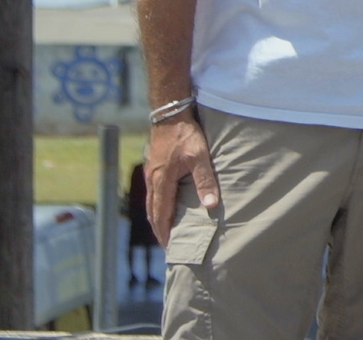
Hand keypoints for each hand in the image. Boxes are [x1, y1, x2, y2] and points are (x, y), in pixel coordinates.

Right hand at [146, 113, 219, 245]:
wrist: (170, 113)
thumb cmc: (186, 135)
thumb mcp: (199, 157)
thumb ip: (205, 180)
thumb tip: (211, 205)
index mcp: (161, 182)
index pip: (160, 216)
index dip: (165, 234)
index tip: (170, 248)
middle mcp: (152, 180)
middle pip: (153, 212)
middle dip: (160, 230)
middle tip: (169, 246)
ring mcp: (151, 173)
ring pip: (152, 203)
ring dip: (158, 218)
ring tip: (168, 231)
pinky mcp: (154, 167)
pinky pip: (154, 193)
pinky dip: (158, 205)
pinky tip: (167, 206)